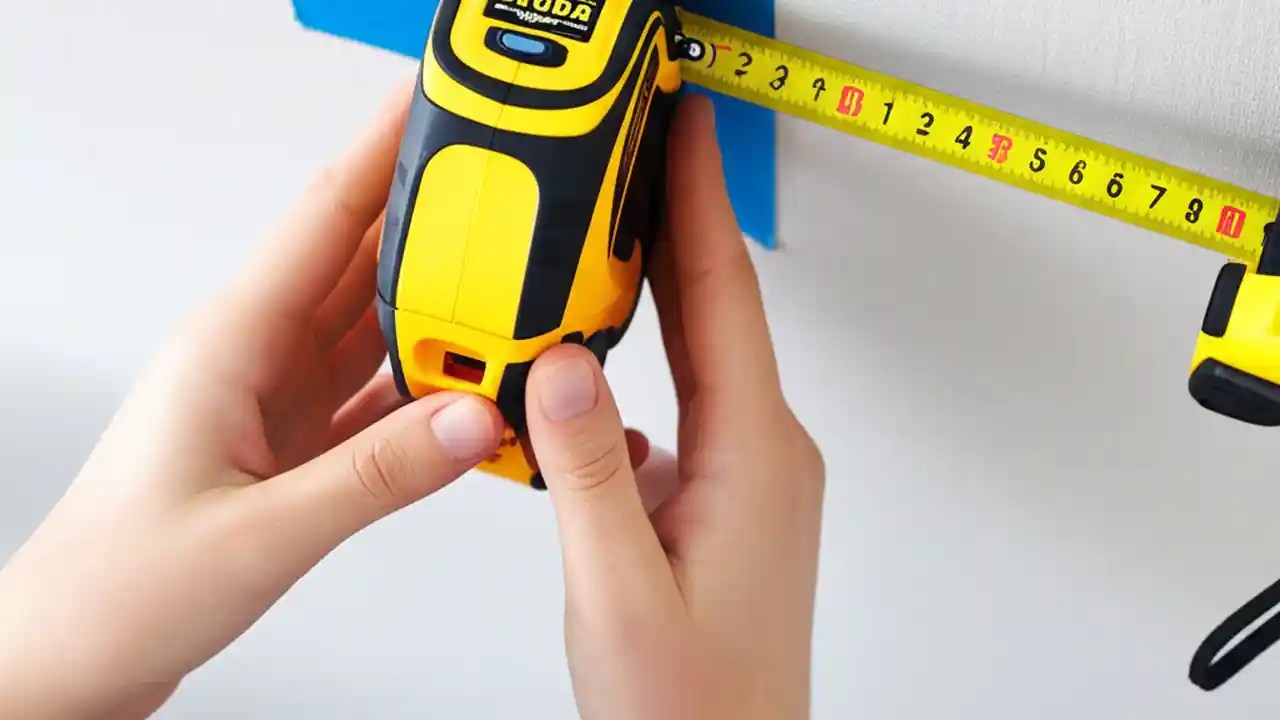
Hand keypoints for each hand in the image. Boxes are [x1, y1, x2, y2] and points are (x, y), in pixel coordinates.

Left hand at [0, 81, 503, 718]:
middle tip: (511, 188)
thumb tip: (476, 417)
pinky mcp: (293, 440)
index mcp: (229, 342)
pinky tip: (474, 377)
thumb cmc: (119, 589)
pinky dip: (428, 378)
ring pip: (375, 321)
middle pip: (359, 258)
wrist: (72, 656)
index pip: (322, 218)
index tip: (437, 103)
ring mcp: (275, 396)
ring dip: (439, 299)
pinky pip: (378, 387)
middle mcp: (253, 354)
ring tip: (514, 276)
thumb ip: (378, 475)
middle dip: (433, 212)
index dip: (381, 148)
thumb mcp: (261, 532)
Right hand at [525, 95, 825, 719]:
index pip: (724, 299)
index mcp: (754, 458)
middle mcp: (765, 454)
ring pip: (698, 355)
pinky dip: (641, 363)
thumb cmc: (692, 711)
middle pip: (717, 310)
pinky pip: (681, 403)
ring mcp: (747, 475)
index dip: (700, 201)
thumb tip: (557, 366)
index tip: (686, 129)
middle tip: (646, 145)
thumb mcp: (620, 594)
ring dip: (659, 288)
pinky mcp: (719, 498)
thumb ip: (587, 477)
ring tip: (613, 226)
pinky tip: (593, 358)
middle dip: (682, 218)